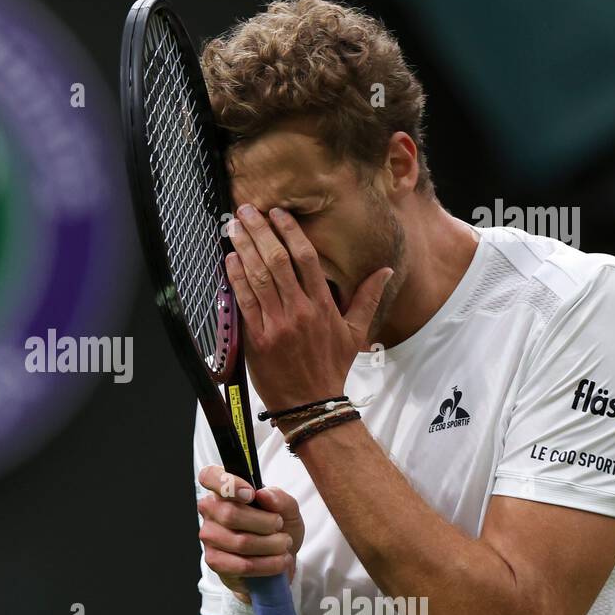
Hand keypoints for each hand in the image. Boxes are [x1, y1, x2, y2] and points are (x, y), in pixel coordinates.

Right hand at [197, 465, 303, 602]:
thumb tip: (264, 494)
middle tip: (279, 525)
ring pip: (240, 542)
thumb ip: (280, 498)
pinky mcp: (214, 561)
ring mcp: (209, 536)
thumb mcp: (288, 510)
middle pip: (230, 514)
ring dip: (271, 545)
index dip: (227, 483)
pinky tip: (278, 561)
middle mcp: (211, 510)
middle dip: (265, 522)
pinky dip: (267, 564)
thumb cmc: (278, 528)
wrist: (279, 558)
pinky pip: (242, 564)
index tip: (251, 494)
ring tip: (284, 544)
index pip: (209, 476)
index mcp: (224, 490)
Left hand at [225, 203, 391, 412]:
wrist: (312, 403)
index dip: (290, 231)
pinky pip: (245, 301)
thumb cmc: (332, 367)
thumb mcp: (356, 332)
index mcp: (323, 305)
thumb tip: (384, 271)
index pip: (306, 258)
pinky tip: (229, 259)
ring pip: (259, 276)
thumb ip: (367, 298)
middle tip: (247, 210)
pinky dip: (236, 277)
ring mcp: (278, 323)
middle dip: (261, 232)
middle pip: (278, 260)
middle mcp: (300, 310)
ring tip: (234, 227)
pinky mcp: (258, 337)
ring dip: (245, 248)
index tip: (278, 213)